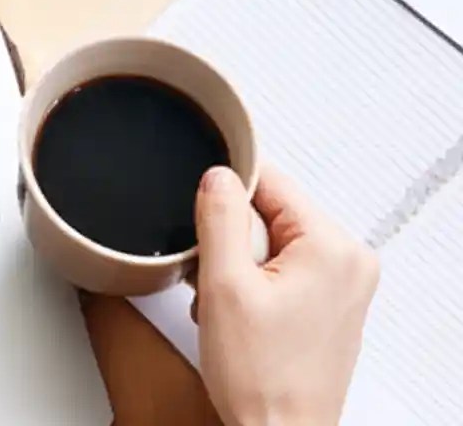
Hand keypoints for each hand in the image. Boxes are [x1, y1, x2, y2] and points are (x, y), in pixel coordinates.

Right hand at [193, 166, 378, 425]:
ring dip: (240, 264)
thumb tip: (219, 175)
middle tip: (220, 282)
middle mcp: (350, 261)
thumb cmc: (261, 378)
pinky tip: (244, 315)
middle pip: (272, 212)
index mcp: (333, 247)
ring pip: (274, 241)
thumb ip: (219, 218)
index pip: (270, 182)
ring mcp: (344, 284)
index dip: (226, 198)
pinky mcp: (331, 304)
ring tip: (231, 304)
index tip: (204, 228)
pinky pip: (285, 268)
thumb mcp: (223, 285)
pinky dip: (256, 284)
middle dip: (233, 239)